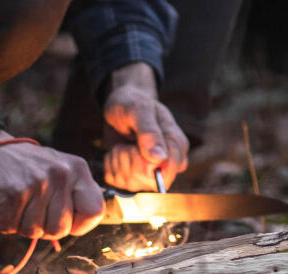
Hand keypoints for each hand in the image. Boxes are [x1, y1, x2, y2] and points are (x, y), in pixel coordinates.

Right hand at [0, 139, 105, 239]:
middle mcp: (61, 174)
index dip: (81, 225)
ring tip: (20, 204)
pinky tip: (6, 205)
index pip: (94, 210)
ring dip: (22, 224)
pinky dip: (4, 222)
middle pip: (60, 229)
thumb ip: (76, 192)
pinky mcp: (15, 191)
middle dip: (44, 228)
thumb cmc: (31, 167)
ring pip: (34, 231)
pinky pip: (11, 226)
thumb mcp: (61, 170)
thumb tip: (90, 219)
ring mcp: (39, 182)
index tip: (67, 223)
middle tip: (34, 211)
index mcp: (78, 170)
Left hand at [100, 63, 188, 191]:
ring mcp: (150, 170)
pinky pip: (117, 182)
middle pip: (149, 182)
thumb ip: (150, 133)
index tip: (135, 146)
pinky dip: (110, 165)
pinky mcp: (132, 175)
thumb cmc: (133, 103)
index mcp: (176, 145)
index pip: (169, 172)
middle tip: (126, 143)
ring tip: (121, 145)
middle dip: (130, 161)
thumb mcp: (139, 111)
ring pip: (132, 183)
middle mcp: (166, 162)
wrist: (120, 105)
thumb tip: (160, 159)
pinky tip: (115, 151)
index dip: (147, 164)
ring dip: (118, 162)